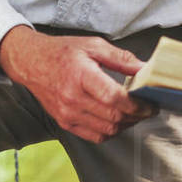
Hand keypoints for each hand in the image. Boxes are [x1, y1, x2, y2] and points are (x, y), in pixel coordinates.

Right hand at [0, 25, 156, 142]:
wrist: (31, 62)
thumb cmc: (62, 52)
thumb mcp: (93, 45)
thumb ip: (121, 58)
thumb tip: (145, 68)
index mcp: (82, 76)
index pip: (114, 98)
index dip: (137, 105)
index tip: (150, 103)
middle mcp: (73, 98)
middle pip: (113, 117)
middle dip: (137, 116)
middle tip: (148, 109)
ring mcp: (67, 113)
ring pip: (107, 129)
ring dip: (126, 125)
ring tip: (135, 114)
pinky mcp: (64, 122)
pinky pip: (94, 135)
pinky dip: (110, 131)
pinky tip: (117, 120)